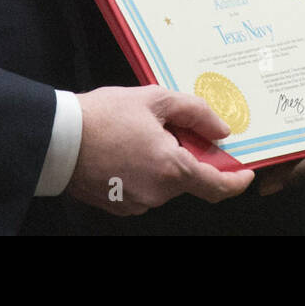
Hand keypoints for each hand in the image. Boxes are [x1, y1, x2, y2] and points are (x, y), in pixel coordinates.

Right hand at [67, 85, 253, 214]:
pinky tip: (126, 149)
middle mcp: (158, 193)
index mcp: (172, 168)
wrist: (59, 139)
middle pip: (188, 177)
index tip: (245, 173)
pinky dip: (145, 171)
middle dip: (187, 155)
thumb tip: (221, 130)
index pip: (217, 186)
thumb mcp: (154, 99)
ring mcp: (138, 203)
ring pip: (165, 182)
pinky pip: (144, 188)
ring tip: (139, 133)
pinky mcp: (120, 205)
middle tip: (171, 127)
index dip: (236, 181)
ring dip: (163, 162)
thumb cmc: (103, 116)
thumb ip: (195, 112)